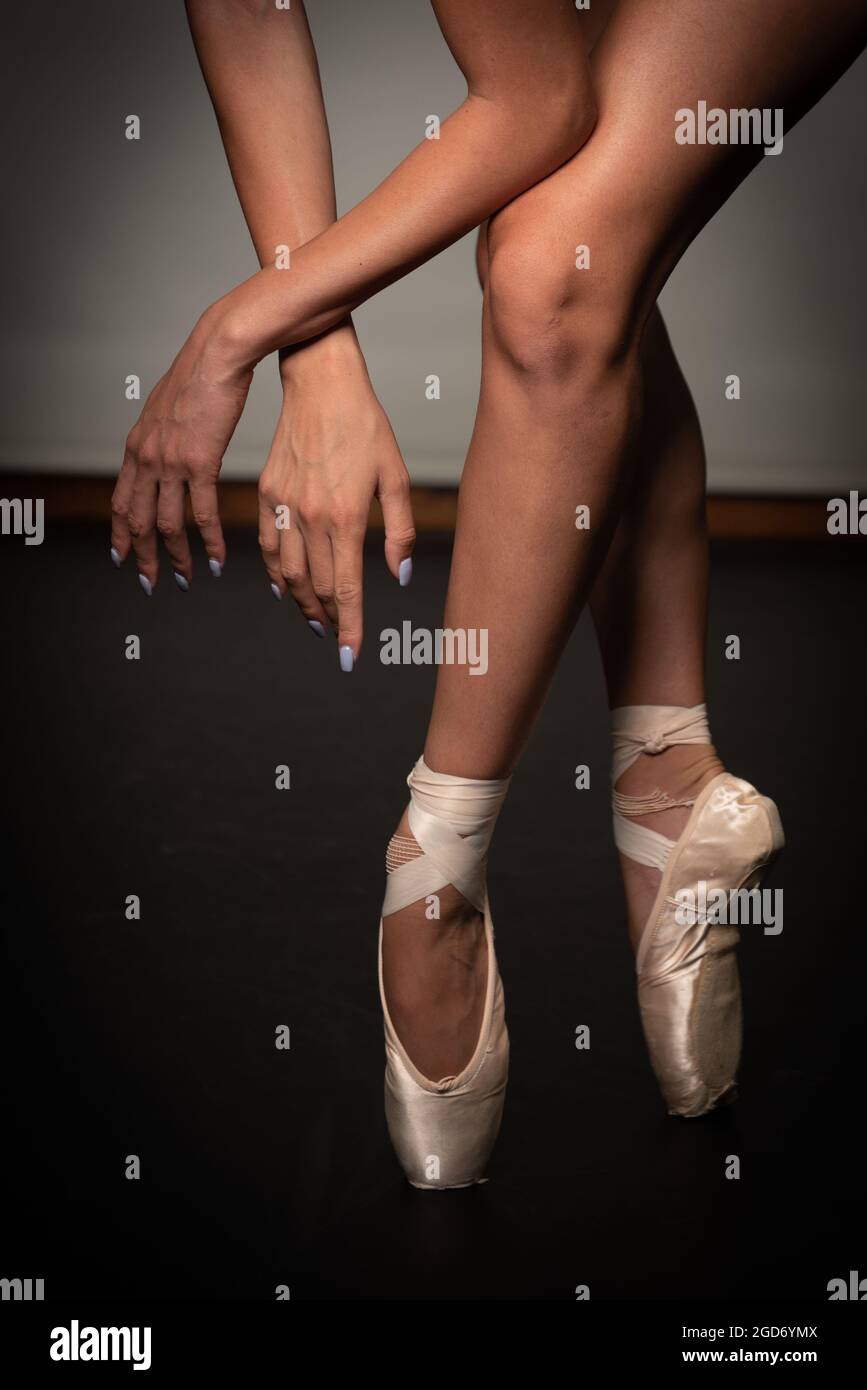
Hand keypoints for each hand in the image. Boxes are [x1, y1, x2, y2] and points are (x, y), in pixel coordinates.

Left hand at [111, 307, 253, 590]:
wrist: (218, 354)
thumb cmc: (201, 376)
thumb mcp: (168, 409)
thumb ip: (162, 436)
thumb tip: (168, 450)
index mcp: (137, 446)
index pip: (119, 500)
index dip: (118, 532)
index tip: (121, 555)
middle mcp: (147, 457)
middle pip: (136, 519)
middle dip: (141, 556)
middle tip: (148, 581)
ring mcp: (170, 461)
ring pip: (165, 523)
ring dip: (175, 557)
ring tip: (183, 579)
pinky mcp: (199, 462)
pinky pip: (201, 513)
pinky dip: (208, 542)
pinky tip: (215, 560)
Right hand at [259, 323, 414, 668]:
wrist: (320, 382)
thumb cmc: (365, 424)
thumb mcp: (395, 475)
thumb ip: (399, 530)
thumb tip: (399, 574)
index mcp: (345, 516)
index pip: (345, 588)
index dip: (349, 628)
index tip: (349, 656)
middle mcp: (310, 516)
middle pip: (315, 587)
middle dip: (326, 619)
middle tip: (335, 636)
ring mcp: (284, 505)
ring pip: (287, 574)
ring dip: (300, 603)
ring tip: (315, 618)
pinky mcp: (267, 492)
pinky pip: (269, 546)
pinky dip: (275, 573)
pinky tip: (285, 585)